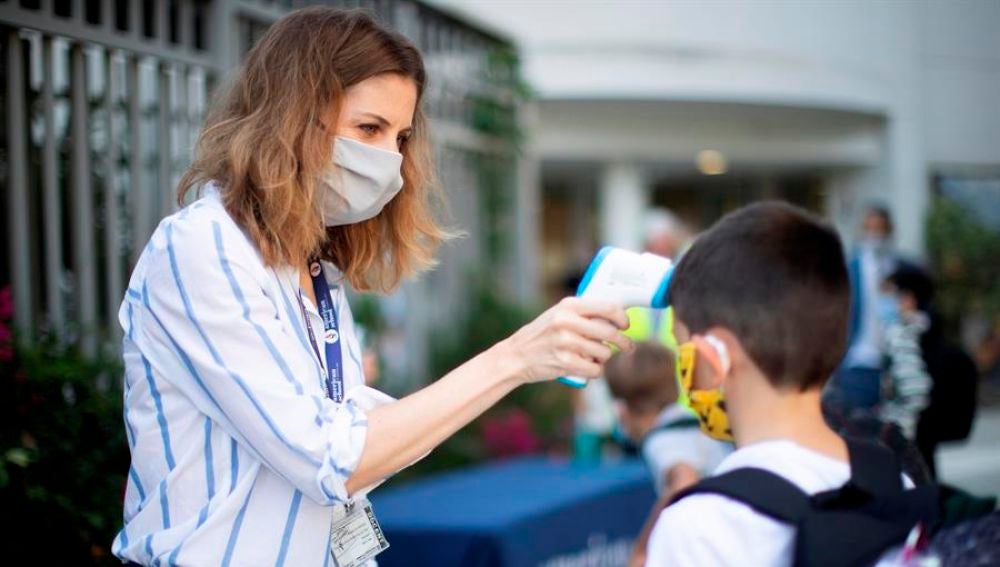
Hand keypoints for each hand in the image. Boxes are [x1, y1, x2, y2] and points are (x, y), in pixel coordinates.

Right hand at [495, 297, 632, 384]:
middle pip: (610, 333)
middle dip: (624, 342)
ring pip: (604, 353)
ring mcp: (565, 342)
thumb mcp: (558, 315)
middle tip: (627, 347)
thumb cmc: (542, 335)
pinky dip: (595, 371)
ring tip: (592, 356)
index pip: (608, 307)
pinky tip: (587, 367)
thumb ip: (583, 314)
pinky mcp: (565, 362)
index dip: (622, 318)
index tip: (625, 325)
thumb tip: (617, 318)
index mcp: (568, 305)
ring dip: (604, 358)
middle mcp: (567, 321)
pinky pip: (596, 370)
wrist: (516, 356)